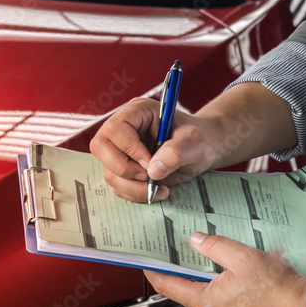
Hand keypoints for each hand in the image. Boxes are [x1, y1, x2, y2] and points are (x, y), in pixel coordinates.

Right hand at [89, 97, 222, 202]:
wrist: (204, 149)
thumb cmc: (200, 138)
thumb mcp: (193, 142)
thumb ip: (175, 152)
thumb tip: (152, 171)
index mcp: (137, 112)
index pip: (115, 129)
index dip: (128, 149)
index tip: (150, 163)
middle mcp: (124, 130)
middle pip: (101, 148)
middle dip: (124, 169)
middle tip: (148, 177)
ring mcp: (122, 149)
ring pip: (109, 171)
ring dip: (132, 186)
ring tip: (160, 187)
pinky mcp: (125, 167)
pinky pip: (118, 185)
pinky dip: (135, 193)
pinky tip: (156, 190)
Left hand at [143, 232, 305, 306]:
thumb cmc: (280, 291)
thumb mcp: (244, 257)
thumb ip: (215, 246)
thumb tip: (196, 240)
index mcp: (206, 304)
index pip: (168, 287)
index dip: (155, 272)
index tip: (146, 261)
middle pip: (190, 292)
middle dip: (190, 272)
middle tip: (189, 252)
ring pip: (210, 299)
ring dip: (214, 282)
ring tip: (226, 263)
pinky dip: (229, 293)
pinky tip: (243, 280)